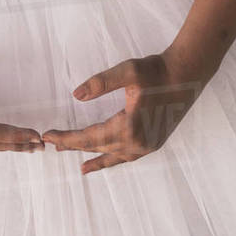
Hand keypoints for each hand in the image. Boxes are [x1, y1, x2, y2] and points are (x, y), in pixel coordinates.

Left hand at [41, 51, 203, 173]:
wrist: (187, 73)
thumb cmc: (157, 70)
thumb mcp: (127, 71)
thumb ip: (100, 83)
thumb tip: (76, 95)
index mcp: (129, 128)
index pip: (90, 138)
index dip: (67, 138)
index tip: (47, 135)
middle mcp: (139, 143)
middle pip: (98, 148)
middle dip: (74, 146)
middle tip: (52, 144)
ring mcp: (148, 146)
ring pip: (114, 156)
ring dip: (94, 157)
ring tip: (79, 165)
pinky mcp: (154, 142)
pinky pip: (128, 156)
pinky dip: (114, 159)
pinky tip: (107, 159)